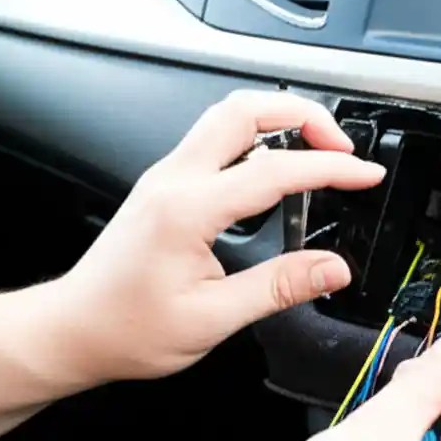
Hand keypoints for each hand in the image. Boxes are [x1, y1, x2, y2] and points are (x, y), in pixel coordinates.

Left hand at [45, 90, 385, 382]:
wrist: (75, 330)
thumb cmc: (128, 329)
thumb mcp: (213, 319)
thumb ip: (279, 288)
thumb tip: (332, 269)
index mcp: (186, 210)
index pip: (274, 170)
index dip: (329, 168)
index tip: (364, 175)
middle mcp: (174, 180)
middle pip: (245, 110)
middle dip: (303, 115)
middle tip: (341, 147)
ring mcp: (167, 177)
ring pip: (228, 116)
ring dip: (279, 120)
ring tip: (318, 151)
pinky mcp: (167, 186)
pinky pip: (216, 141)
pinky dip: (258, 140)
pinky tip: (278, 170)